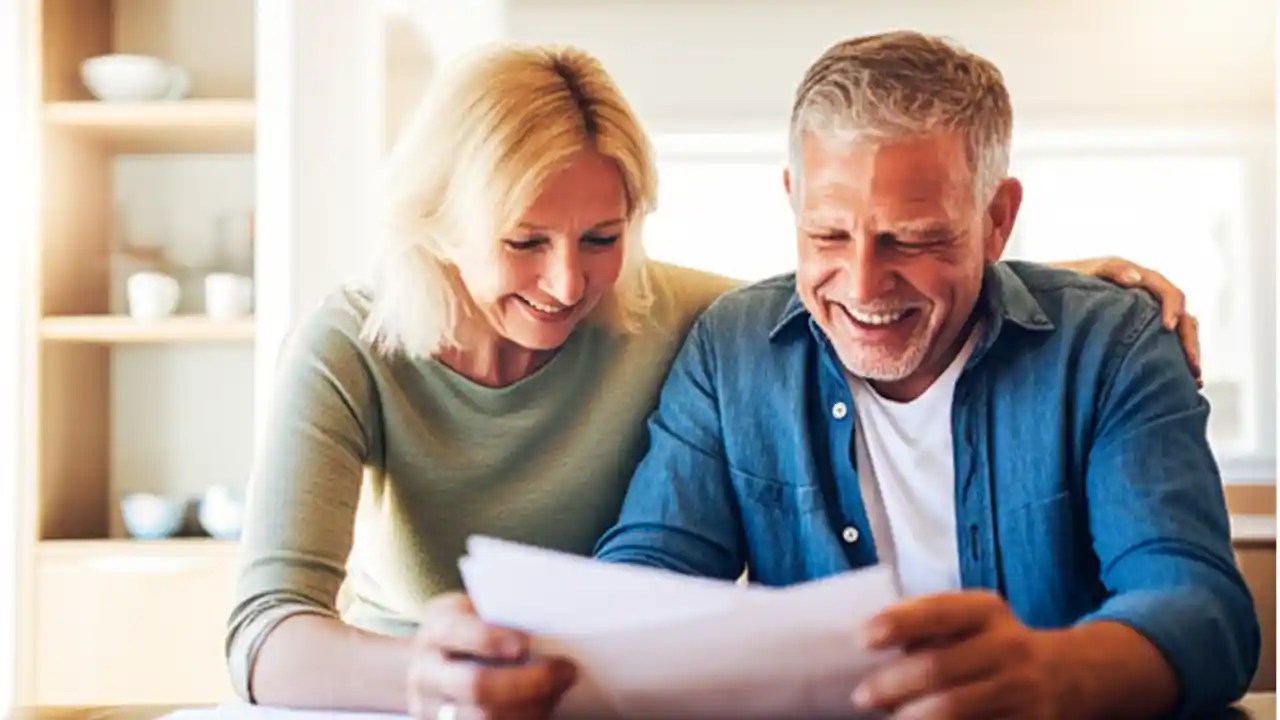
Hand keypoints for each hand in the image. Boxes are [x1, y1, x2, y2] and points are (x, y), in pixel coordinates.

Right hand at [407, 593, 576, 719]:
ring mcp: (433, 709)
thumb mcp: (474, 610)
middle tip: (566, 670)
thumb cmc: (470, 629)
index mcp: (435, 631)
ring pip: (484, 718)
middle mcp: (426, 673)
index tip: (525, 644)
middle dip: (528, 681)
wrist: (435, 665)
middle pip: (476, 686)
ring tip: (560, 688)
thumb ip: (501, 614)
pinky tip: (544, 705)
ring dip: (532, 706)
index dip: (490, 640)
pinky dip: (525, 718)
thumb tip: (550, 624)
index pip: (457, 633)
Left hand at [853, 591, 1064, 719]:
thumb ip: (927, 623)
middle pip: (939, 669)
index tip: (864, 639)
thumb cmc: (993, 643)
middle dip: (892, 685)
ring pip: (955, 711)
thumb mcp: (971, 619)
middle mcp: (1008, 647)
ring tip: (889, 718)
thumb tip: (867, 644)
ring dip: (911, 717)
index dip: (898, 624)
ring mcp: (1021, 691)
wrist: (1070, 675)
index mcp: (986, 612)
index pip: (938, 612)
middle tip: (863, 696)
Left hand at [1052, 256, 1200, 385]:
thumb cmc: (1059, 284)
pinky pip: (1164, 344)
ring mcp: (1142, 314)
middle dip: (1188, 340)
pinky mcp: (1137, 332)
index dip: (1172, 307)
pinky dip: (1174, 360)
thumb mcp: (1080, 272)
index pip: (1165, 290)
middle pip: (1180, 315)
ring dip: (1187, 353)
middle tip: (1191, 366)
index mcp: (1133, 278)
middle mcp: (1143, 295)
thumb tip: (1136, 278)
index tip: (1168, 327)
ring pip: (1178, 331)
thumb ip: (1109, 271)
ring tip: (1192, 379)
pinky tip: (1179, 381)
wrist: (1040, 297)